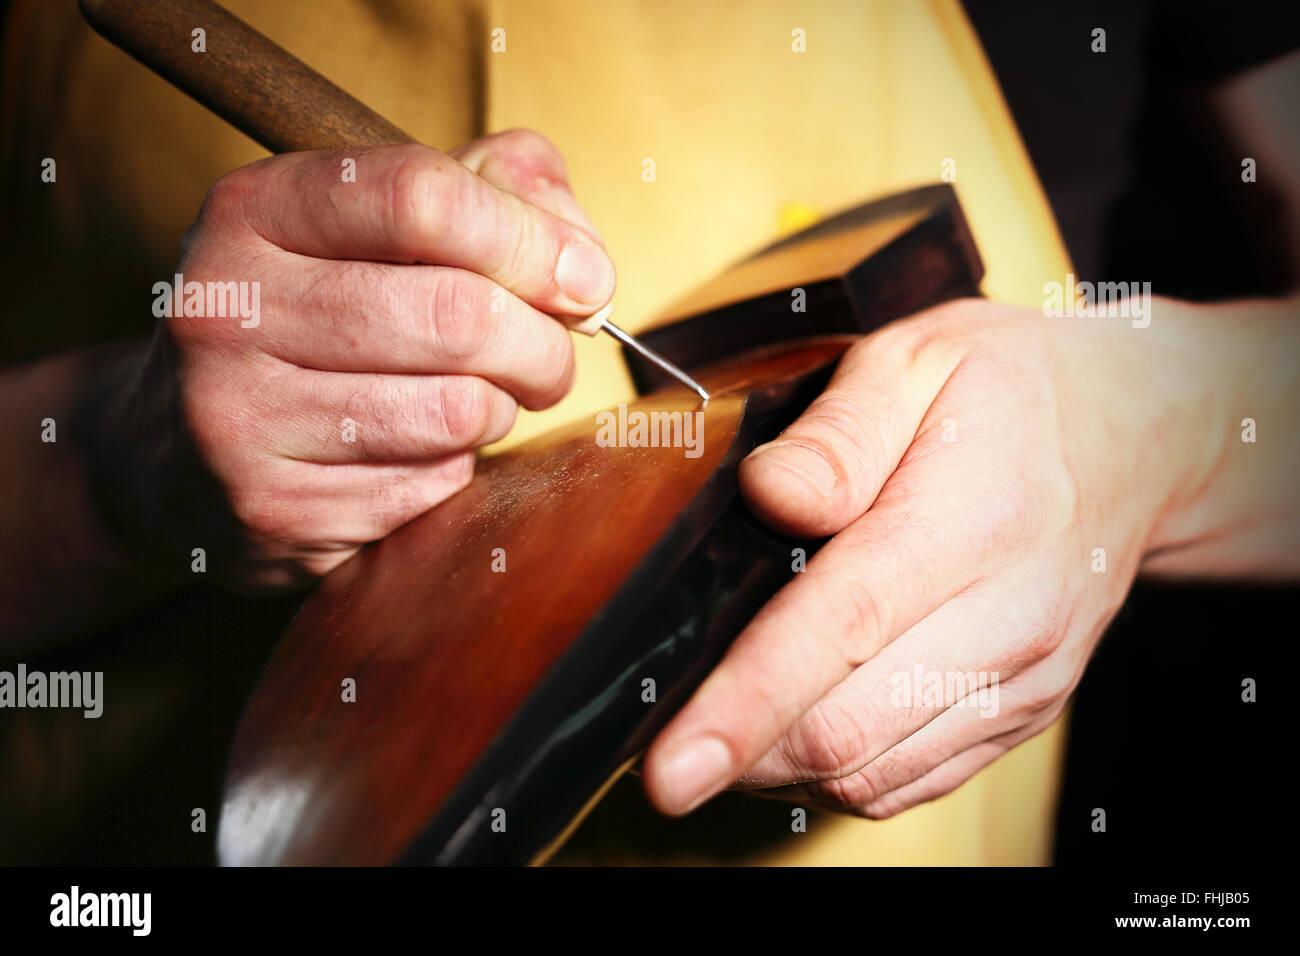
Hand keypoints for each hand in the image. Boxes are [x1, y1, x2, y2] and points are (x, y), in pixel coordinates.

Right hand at [104, 130, 612, 587]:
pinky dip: (454, 470)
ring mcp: (238, 416)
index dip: (530, 241)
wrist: (178, 454)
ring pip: (455, 411)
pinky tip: (416, 452)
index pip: (422, 198)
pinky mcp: (273, 508)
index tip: (583, 281)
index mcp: (255, 210)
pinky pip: (431, 486)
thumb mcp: (379, 225)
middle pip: (455, 314)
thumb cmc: (315, 319)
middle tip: (551, 360)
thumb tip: (581, 260)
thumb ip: (493, 192)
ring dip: (500, 410)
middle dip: (541, 344)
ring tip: (477, 400)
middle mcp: (228, 307)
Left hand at [643, 297, 1226, 817]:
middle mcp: (1007, 620)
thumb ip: (839, 435)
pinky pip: (909, 780)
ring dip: (780, 767)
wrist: (1138, 438)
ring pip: (872, 772)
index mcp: (969, 523)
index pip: (841, 630)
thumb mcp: (918, 362)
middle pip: (847, 730)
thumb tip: (768, 496)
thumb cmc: (1012, 391)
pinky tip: (797, 728)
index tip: (671, 768)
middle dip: (740, 750)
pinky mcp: (1021, 712)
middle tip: (666, 737)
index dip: (745, 706)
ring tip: (726, 725)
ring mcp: (1022, 679)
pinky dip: (837, 773)